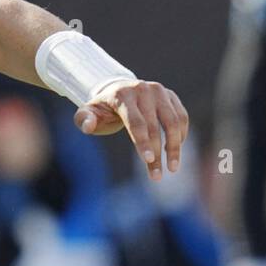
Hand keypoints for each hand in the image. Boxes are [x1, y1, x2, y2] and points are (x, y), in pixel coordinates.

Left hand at [73, 79, 188, 180]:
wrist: (118, 90)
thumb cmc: (103, 108)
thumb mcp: (89, 113)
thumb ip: (84, 120)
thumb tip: (88, 126)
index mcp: (122, 94)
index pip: (135, 122)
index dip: (142, 142)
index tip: (147, 161)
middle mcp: (143, 90)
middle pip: (155, 126)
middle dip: (156, 153)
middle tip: (156, 176)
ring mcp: (160, 91)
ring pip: (173, 122)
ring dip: (174, 147)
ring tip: (172, 168)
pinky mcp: (171, 96)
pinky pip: (181, 117)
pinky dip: (181, 135)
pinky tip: (174, 150)